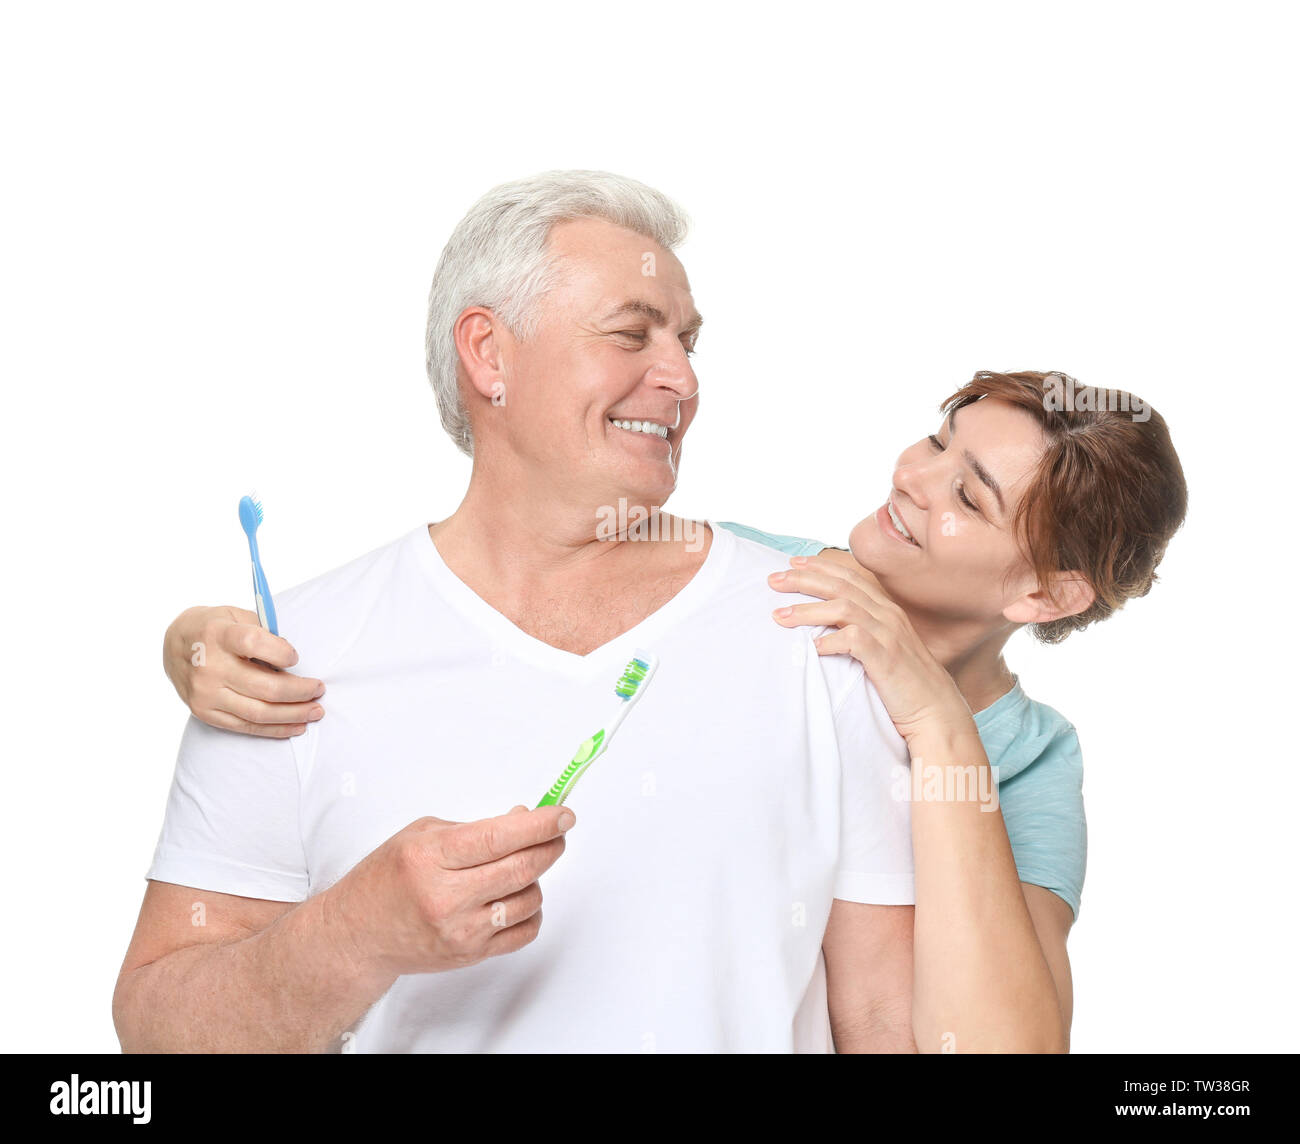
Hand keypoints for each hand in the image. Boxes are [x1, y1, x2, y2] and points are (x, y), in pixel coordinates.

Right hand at [163, 604, 325, 737]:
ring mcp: (205, 693)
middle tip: (319, 689)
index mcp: (218, 635)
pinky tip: (296, 726)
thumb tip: (291, 660)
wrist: (173, 645)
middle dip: (300, 691)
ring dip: (293, 714)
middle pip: (264, 687)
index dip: (281, 653)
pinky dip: (275, 729)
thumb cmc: (215, 628)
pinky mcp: (204, 712)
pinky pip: (246, 726)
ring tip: (315, 711)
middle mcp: (209, 667)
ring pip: (258, 712)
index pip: (254, 644)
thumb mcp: (235, 615)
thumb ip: (263, 632)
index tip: (296, 657)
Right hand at [328, 805, 574, 977]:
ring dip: (536, 878)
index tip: (563, 815)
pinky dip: (532, 910)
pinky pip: (524, 931)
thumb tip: (525, 819)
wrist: (358, 935)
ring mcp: (461, 930)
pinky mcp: (471, 954)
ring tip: (520, 867)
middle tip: (557, 833)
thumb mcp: (422, 835)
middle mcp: (447, 896)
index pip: (499, 837)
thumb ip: (476, 827)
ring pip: (529, 899)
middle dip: (550, 845)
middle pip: (521, 868)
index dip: (539, 824)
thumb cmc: (388, 878)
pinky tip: (517, 896)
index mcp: (431, 857)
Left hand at [769, 554, 972, 744]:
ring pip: (843, 608)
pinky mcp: (886, 658)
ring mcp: (888, 635)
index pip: (850, 577)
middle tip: (773, 580)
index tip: (791, 563)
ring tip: (780, 616)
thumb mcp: (883, 648)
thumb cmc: (904, 682)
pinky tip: (811, 649)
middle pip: (841, 586)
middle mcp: (888, 616)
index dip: (820, 567)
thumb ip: (860, 632)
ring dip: (808, 610)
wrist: (935, 711)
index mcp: (886, 610)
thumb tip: (823, 628)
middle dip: (804, 579)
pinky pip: (854, 640)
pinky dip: (829, 641)